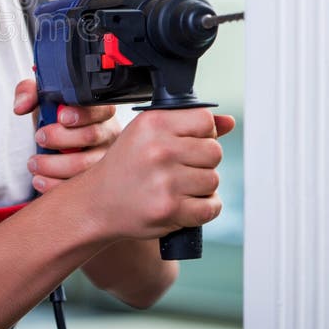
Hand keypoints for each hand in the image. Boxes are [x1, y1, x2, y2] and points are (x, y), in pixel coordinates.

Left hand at [13, 78, 122, 193]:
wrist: (54, 142)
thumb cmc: (54, 118)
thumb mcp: (41, 100)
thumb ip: (28, 93)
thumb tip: (21, 106)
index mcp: (99, 110)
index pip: (99, 109)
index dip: (81, 114)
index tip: (60, 117)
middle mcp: (107, 133)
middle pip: (92, 135)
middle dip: (61, 138)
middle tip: (40, 138)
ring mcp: (104, 158)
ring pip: (85, 164)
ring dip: (54, 165)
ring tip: (33, 163)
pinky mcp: (96, 181)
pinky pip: (80, 187)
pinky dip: (55, 185)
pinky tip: (39, 180)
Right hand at [85, 107, 233, 240]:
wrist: (98, 202)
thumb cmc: (126, 166)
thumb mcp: (147, 134)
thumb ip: (188, 125)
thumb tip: (230, 122)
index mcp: (153, 123)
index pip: (205, 120)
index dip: (202, 133)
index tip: (186, 143)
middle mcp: (159, 149)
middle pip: (214, 151)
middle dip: (202, 162)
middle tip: (179, 168)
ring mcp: (165, 180)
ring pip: (214, 180)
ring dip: (201, 187)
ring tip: (176, 187)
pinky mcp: (170, 208)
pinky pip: (212, 206)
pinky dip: (202, 208)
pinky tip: (182, 204)